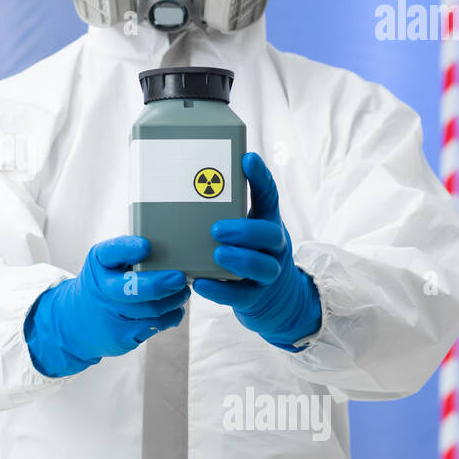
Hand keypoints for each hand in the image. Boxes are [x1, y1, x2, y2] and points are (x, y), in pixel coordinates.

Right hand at [24, 235, 190, 377]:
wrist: (75, 321)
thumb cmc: (103, 284)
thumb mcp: (106, 264)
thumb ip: (130, 256)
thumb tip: (173, 255)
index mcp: (98, 263)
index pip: (111, 252)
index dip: (130, 249)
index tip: (147, 246)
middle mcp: (101, 289)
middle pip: (133, 288)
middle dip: (161, 284)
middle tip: (180, 278)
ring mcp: (110, 315)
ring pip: (150, 309)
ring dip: (173, 300)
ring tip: (183, 292)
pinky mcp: (121, 337)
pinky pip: (154, 326)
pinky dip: (171, 316)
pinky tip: (176, 309)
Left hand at [191, 152, 321, 350]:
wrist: (274, 300)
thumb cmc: (247, 253)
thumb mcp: (244, 229)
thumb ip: (223, 211)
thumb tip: (183, 183)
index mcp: (267, 223)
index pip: (269, 196)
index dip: (260, 177)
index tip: (247, 159)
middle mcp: (273, 247)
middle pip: (270, 234)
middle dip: (245, 230)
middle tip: (217, 229)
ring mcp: (268, 274)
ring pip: (263, 266)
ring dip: (240, 259)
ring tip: (218, 254)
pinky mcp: (255, 298)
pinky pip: (242, 295)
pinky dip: (221, 290)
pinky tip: (201, 283)